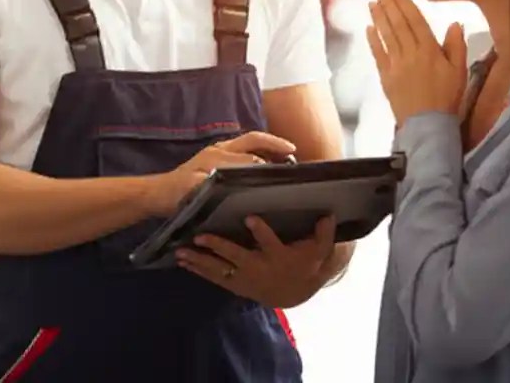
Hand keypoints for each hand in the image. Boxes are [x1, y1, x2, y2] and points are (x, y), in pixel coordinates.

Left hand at [142, 132, 295, 217]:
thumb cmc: (175, 195)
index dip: (270, 161)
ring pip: (248, 142)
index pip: (251, 157)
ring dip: (267, 144)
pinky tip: (266, 162)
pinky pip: (241, 149)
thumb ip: (218, 181)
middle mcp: (219, 150)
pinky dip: (257, 150)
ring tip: (286, 154)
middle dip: (274, 143)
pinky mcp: (214, 158)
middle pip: (253, 139)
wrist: (156, 194)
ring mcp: (217, 152)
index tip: (289, 168)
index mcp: (217, 156)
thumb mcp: (196, 189)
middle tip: (293, 151)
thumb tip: (245, 174)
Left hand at [177, 215, 335, 307]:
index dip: (261, 232)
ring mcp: (245, 278)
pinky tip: (182, 262)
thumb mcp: (318, 253)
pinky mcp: (235, 284)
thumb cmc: (305, 266)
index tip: (249, 218)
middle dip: (218, 247)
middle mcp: (260, 268)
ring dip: (199, 261)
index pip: (270, 242)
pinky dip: (198, 270)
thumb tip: (329, 213)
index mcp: (279, 257)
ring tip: (180, 252)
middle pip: (237, 257)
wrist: (294, 295)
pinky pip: (214, 278)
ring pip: (220, 269)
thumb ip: (323, 235)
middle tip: (200, 236)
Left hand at [366, 0, 467, 128]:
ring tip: (371, 1)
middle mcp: (410, 53)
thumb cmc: (447, 97)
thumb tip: (455, 23)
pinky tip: (369, 27)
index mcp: (429, 50)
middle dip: (386, 2)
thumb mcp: (459, 71)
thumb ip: (456, 46)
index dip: (403, 2)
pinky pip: (378, 54)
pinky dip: (373, 40)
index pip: (414, 19)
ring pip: (386, 35)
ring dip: (378, 16)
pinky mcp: (385, 76)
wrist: (427, 124)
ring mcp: (395, 64)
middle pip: (397, 23)